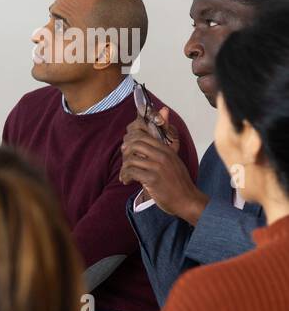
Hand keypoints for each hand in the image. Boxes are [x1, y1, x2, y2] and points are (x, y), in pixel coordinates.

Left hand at [119, 108, 205, 223]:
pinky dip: (125, 176)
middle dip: (125, 151)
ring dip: (124, 167)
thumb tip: (164, 110)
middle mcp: (163, 155)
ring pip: (131, 158)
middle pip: (134, 143)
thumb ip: (166, 138)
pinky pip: (131, 171)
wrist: (187, 200)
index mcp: (166, 149)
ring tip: (126, 175)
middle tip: (125, 161)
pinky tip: (127, 181)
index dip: (130, 138)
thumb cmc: (178, 180)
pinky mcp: (152, 178)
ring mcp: (158, 166)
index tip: (127, 148)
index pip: (143, 134)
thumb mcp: (173, 157)